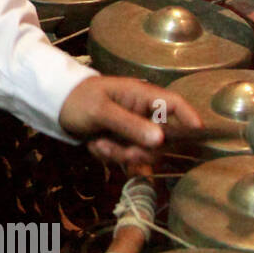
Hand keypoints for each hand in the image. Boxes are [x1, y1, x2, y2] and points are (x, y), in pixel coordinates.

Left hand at [59, 76, 202, 169]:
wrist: (54, 105)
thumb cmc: (78, 99)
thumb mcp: (101, 111)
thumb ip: (129, 124)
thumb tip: (160, 140)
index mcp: (142, 96)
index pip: (175, 104)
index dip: (190, 118)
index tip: (199, 135)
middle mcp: (141, 113)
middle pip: (160, 139)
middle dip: (140, 150)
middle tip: (120, 152)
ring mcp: (131, 128)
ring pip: (141, 152)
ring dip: (120, 154)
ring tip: (99, 144)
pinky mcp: (120, 141)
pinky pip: (124, 156)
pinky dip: (109, 155)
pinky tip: (94, 145)